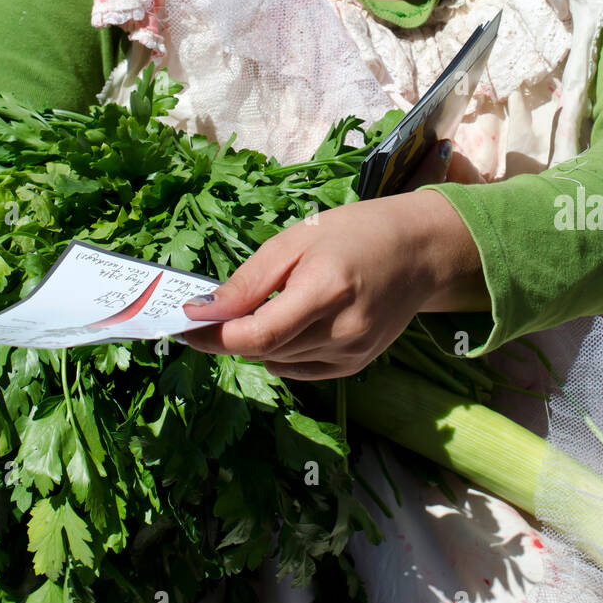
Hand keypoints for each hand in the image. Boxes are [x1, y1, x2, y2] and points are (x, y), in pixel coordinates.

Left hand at [178, 139, 488, 379]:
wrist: (419, 252)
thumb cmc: (355, 232)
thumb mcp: (297, 239)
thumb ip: (251, 279)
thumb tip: (205, 311)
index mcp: (326, 291)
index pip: (257, 334)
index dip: (213, 337)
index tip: (183, 325)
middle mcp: (342, 332)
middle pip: (264, 350)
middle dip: (228, 335)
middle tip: (209, 311)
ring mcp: (352, 355)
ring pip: (278, 362)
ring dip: (254, 342)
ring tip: (257, 308)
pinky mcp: (356, 366)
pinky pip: (299, 369)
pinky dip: (280, 352)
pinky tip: (286, 323)